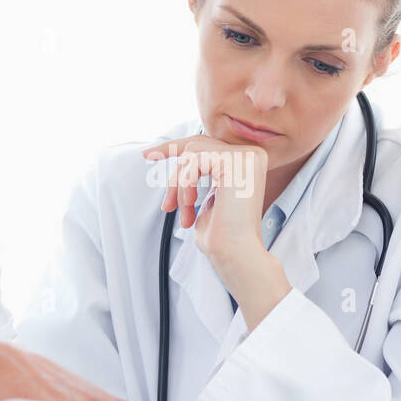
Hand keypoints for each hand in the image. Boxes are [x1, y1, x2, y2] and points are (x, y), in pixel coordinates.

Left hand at [143, 134, 289, 327]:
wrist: (236, 256)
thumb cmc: (223, 238)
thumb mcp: (209, 200)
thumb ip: (202, 178)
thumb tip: (184, 157)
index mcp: (248, 163)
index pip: (208, 145)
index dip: (176, 146)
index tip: (149, 153)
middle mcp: (251, 155)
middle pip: (198, 144)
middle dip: (171, 160)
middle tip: (154, 173)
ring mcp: (245, 156)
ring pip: (192, 152)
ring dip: (179, 184)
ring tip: (183, 211)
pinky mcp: (234, 162)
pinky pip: (194, 161)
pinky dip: (184, 184)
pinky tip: (190, 205)